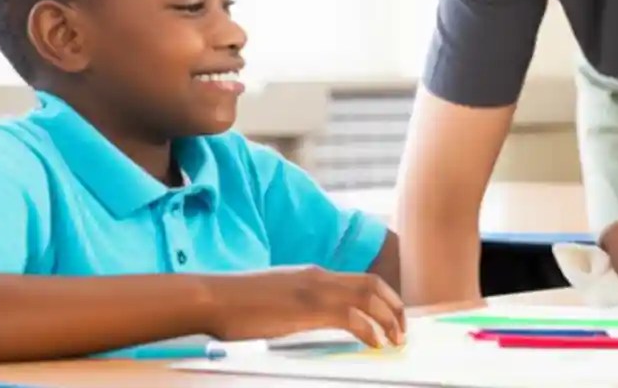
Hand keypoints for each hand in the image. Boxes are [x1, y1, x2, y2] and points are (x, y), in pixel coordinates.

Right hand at [207, 266, 405, 347]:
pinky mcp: (308, 309)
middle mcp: (319, 277)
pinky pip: (351, 318)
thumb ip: (297, 302)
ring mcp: (314, 291)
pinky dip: (369, 331)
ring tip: (395, 340)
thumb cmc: (237, 302)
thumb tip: (306, 315)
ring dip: (388, 320)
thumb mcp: (277, 296)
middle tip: (403, 330)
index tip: (391, 316)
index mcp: (313, 273)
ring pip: (368, 299)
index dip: (382, 297)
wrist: (214, 297)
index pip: (360, 280)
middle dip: (394, 307)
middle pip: (372, 285)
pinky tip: (374, 344)